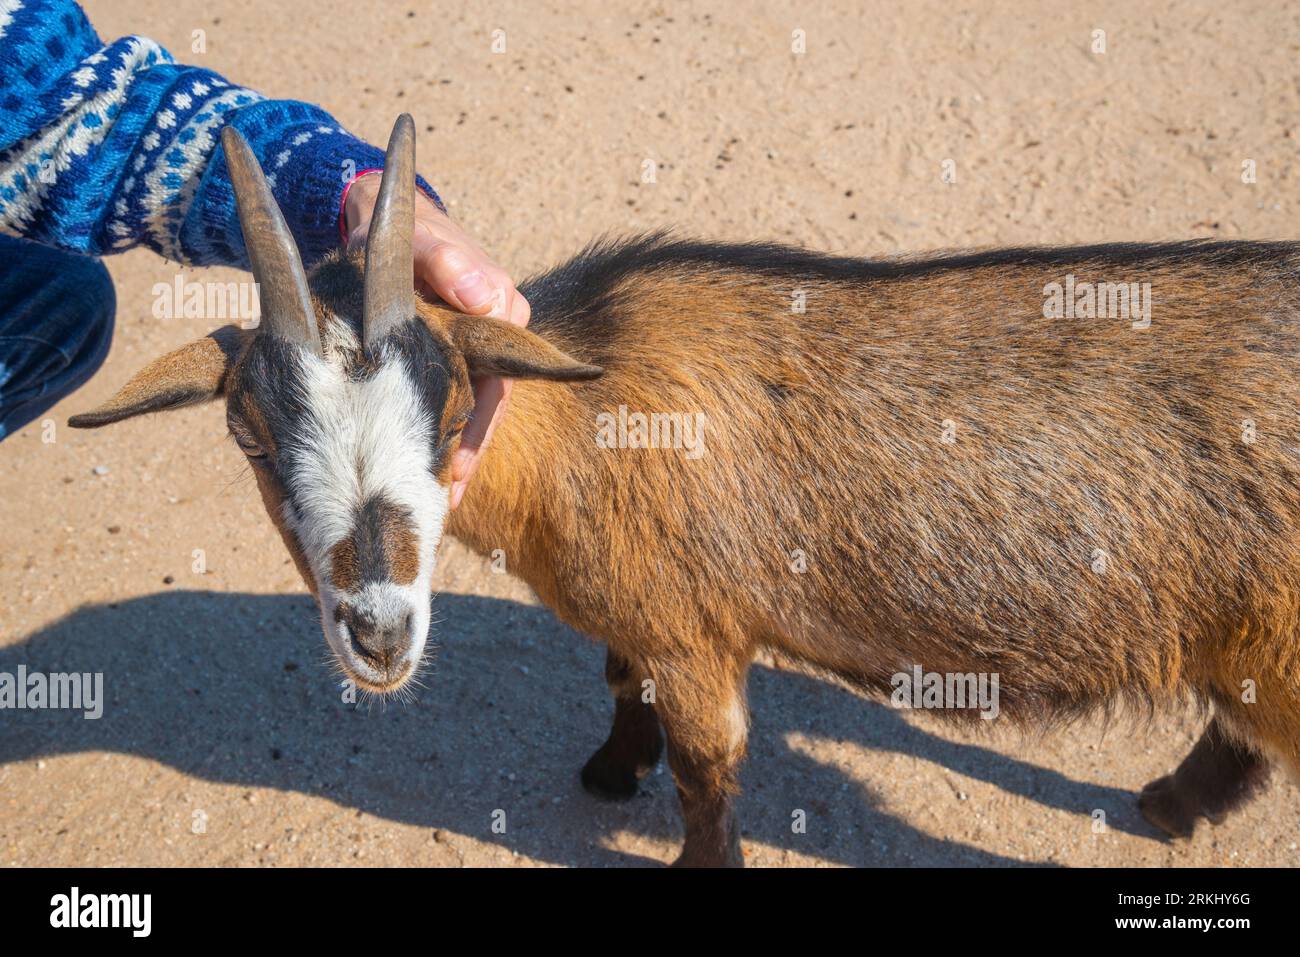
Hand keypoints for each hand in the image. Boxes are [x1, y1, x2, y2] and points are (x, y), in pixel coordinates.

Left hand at [344, 173, 529, 509]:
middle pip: (485, 411)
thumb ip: (448, 260)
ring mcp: (468, 353)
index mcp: (499, 308)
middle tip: (439, 503)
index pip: (500, 377)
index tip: (453, 469)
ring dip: (448, 461)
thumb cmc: (394, 223)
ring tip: (431, 508)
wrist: (371, 221)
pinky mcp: (441, 363)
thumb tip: (484, 296)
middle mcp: (494, 335)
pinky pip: (441, 409)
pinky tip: (413, 479)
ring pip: (465, 417)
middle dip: (462, 459)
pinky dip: (429, 441)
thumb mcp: (419, 234)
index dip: (475, 430)